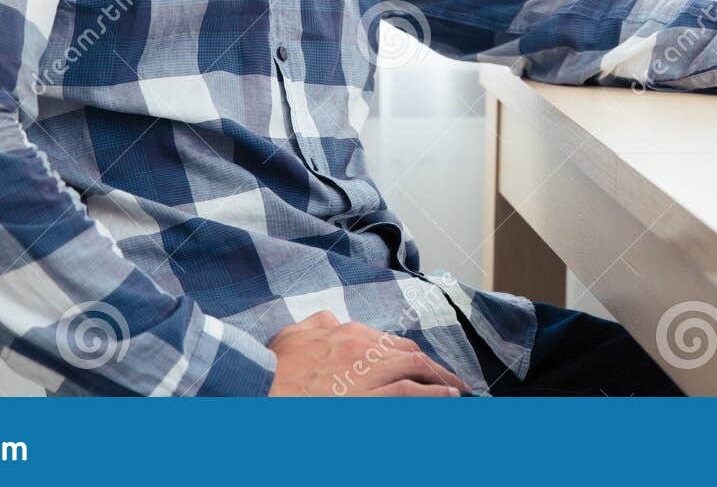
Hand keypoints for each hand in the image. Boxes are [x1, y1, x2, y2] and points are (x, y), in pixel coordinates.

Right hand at [266, 310, 470, 396]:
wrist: (258, 388)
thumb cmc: (271, 368)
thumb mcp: (293, 335)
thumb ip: (317, 324)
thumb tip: (332, 319)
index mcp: (345, 331)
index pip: (389, 341)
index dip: (409, 355)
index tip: (422, 367)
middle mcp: (361, 346)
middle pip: (409, 353)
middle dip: (433, 367)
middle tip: (451, 380)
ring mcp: (365, 371)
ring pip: (415, 369)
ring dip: (440, 379)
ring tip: (458, 390)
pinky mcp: (367, 396)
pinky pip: (408, 393)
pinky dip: (432, 394)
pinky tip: (449, 398)